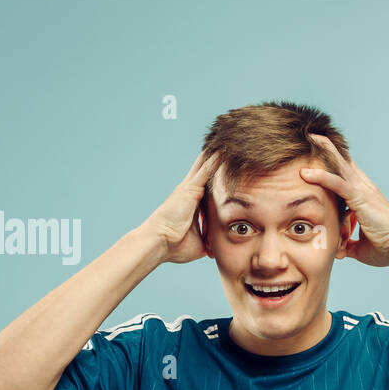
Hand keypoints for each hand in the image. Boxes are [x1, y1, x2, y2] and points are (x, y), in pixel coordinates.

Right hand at [139, 150, 222, 264]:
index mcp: (192, 204)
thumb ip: (209, 243)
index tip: (229, 168)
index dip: (217, 177)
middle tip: (227, 143)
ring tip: (229, 139)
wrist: (159, 243)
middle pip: (206, 171)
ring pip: (207, 166)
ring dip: (217, 154)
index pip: (208, 187)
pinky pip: (206, 171)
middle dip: (216, 158)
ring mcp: (189, 188)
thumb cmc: (173, 246)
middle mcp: (190, 192)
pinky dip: (215, 160)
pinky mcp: (190, 189)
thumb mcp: (199, 245)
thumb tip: (216, 250)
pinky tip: (224, 149)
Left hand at [297, 133, 388, 267]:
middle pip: (344, 161)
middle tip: (314, 134)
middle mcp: (366, 188)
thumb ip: (348, 245)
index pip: (348, 174)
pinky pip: (337, 184)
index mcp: (366, 197)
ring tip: (310, 137)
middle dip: (329, 147)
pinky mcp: (360, 199)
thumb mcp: (361, 247)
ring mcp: (363, 191)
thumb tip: (338, 251)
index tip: (323, 151)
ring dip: (324, 151)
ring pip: (340, 165)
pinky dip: (321, 177)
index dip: (336, 162)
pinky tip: (305, 173)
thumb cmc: (386, 250)